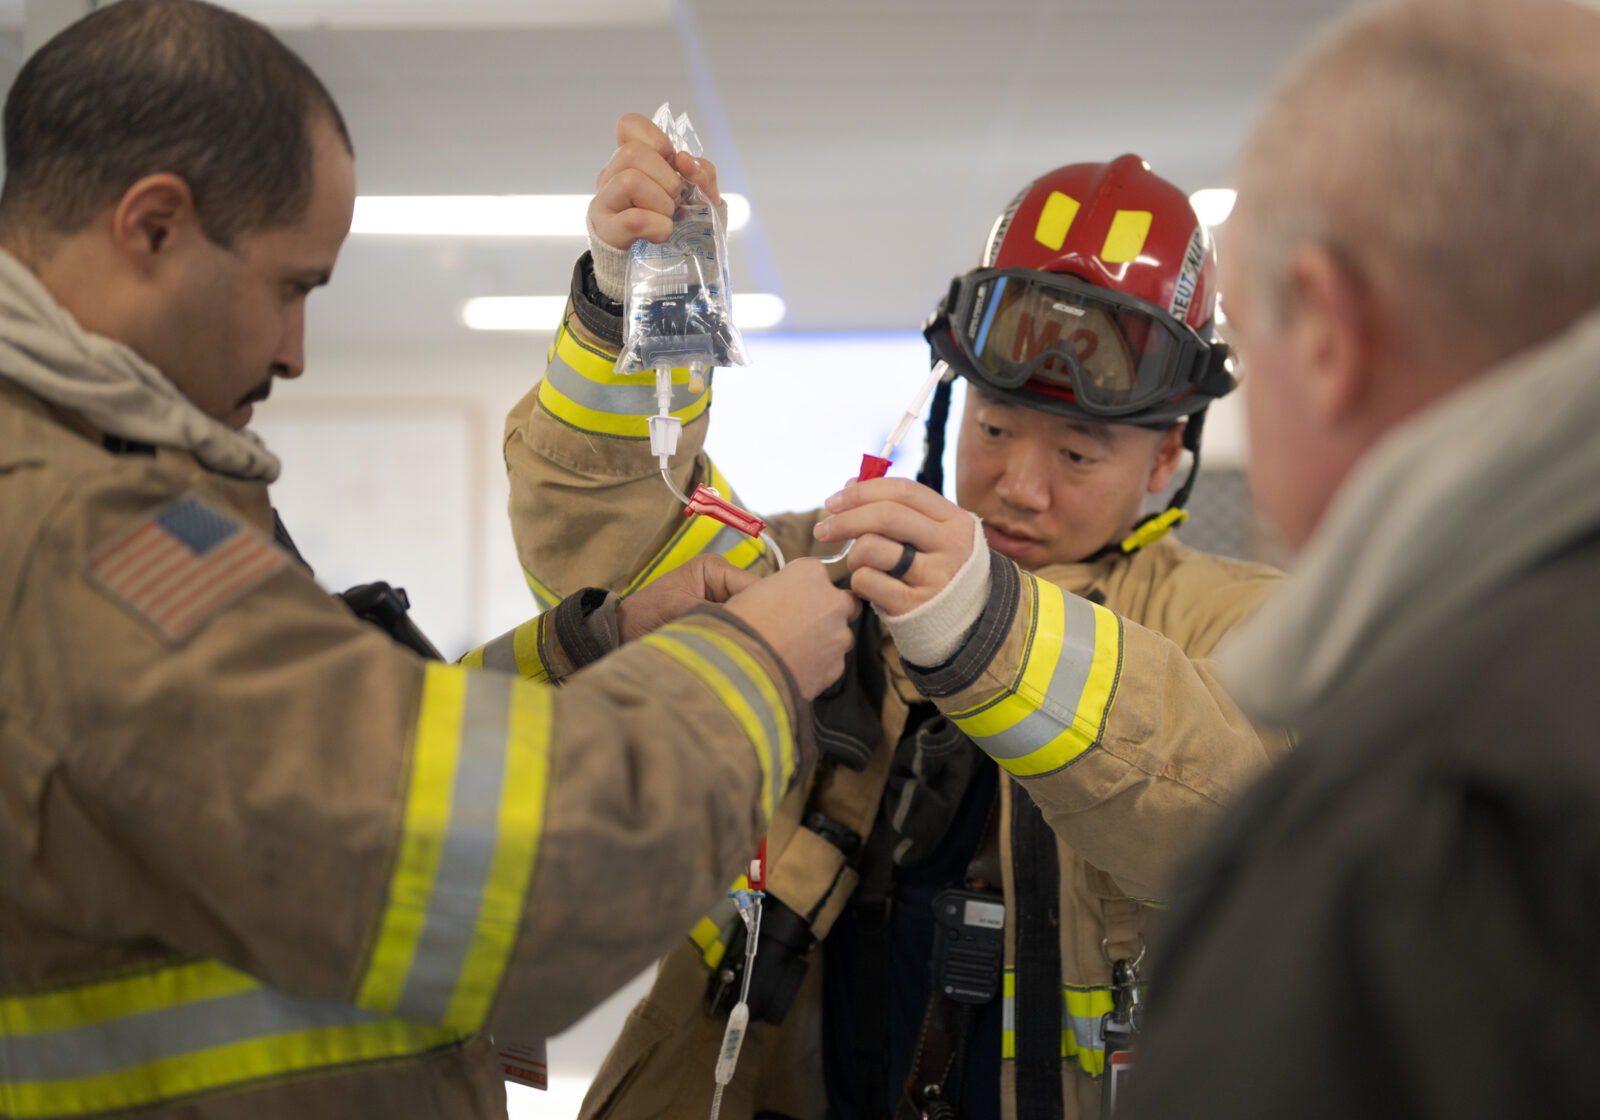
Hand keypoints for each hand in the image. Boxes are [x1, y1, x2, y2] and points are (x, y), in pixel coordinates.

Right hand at [590, 113, 721, 250]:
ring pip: (629, 181)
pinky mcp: (606, 230)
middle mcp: (611, 175)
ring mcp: (604, 201)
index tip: (672, 164)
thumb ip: (702, 173)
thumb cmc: (678, 223)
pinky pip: (634, 219)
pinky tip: (662, 233)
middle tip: (674, 200)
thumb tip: (684, 160)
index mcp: (631, 160)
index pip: (629, 124)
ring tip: (667, 217)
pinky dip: (658, 227)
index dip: (656, 140)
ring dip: (661, 203)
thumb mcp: (700, 195)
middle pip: (632, 152)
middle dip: (666, 178)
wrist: (664, 266)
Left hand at [616, 555, 757, 642]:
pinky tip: (744, 658)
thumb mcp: (678, 608)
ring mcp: (724, 606)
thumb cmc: (643, 614)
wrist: (621, 634)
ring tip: (751, 655)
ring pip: (751, 621)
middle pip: (758, 604)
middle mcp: (724, 584)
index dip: (765, 608)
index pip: (754, 586)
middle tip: (761, 647)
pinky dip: (741, 646)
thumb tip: (746, 625)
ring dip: (749, 637)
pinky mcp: (720, 626)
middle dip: (758, 624)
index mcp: (715, 569)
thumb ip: (714, 613)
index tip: (771, 632)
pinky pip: (739, 634)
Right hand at [724, 559, 858, 699]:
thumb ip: (779, 590)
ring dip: (826, 641)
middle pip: (843, 603)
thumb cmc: (740, 627)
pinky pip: (832, 663)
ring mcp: (840, 636)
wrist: (743, 669)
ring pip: (841, 636)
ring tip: (795, 652)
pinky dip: (819, 666)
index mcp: (811, 574)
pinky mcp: (837, 667)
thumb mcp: (752, 592)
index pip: (817, 574)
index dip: (803, 588)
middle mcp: (833, 601)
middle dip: (828, 612)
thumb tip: (781, 600)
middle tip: (802, 625)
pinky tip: (796, 669)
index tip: (790, 599)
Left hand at [811, 478, 974, 615]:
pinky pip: (866, 580)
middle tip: (821, 530)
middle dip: (845, 519)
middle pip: (885, 515)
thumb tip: (852, 483)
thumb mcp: (932, 534)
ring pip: (871, 547)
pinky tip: (868, 587)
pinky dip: (857, 581)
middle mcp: (950, 546)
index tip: (834, 502)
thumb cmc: (936, 569)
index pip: (904, 491)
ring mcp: (934, 577)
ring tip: (858, 565)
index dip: (863, 491)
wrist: (966, 623)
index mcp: (955, 521)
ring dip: (853, 554)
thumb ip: (898, 507)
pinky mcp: (914, 606)